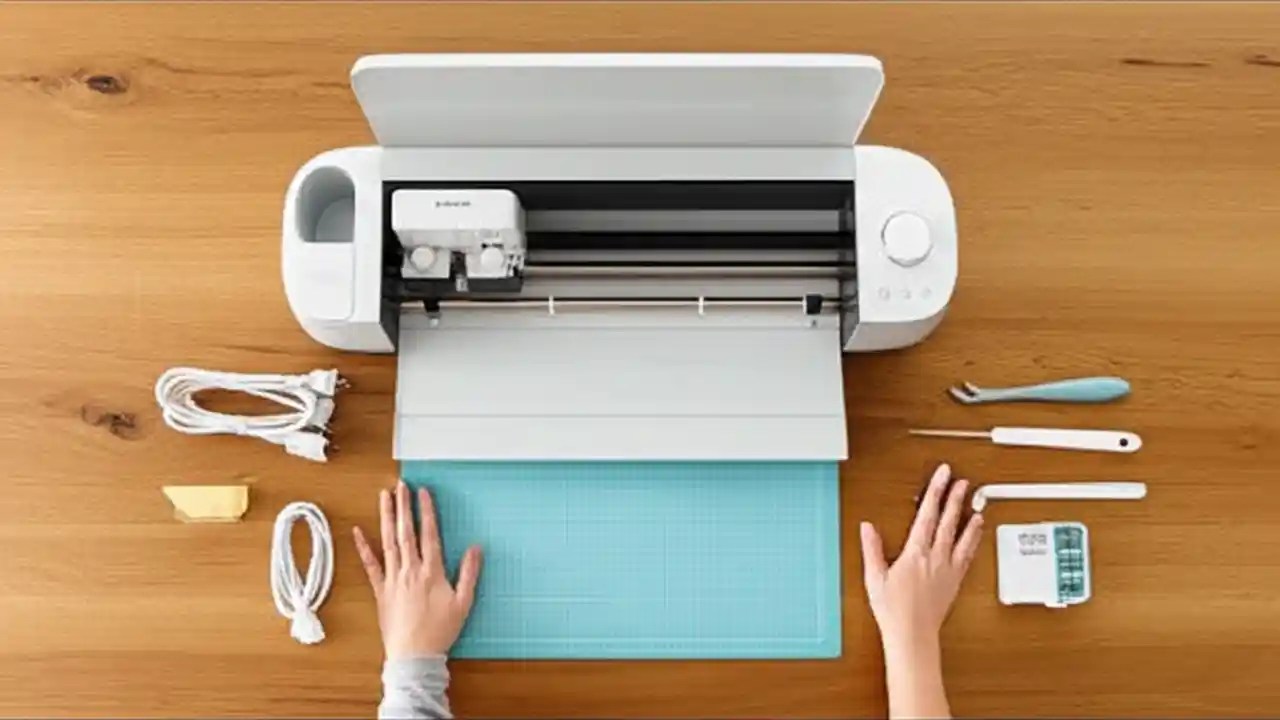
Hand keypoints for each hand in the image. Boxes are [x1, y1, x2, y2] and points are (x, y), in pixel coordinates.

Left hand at [353, 482, 482, 658]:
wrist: (414, 655)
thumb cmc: (440, 631)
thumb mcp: (464, 602)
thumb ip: (470, 573)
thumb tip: (476, 548)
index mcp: (431, 572)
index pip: (429, 534)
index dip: (426, 511)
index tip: (423, 493)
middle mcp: (410, 570)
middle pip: (406, 532)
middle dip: (403, 506)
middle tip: (401, 486)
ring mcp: (393, 579)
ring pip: (388, 542)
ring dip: (386, 518)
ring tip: (384, 497)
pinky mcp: (381, 591)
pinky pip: (371, 566)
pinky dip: (364, 548)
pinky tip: (358, 532)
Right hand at [860, 463, 983, 652]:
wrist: (913, 634)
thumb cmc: (893, 610)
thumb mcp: (874, 577)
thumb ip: (872, 549)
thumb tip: (868, 528)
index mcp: (915, 554)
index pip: (927, 515)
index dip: (935, 492)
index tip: (941, 477)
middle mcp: (935, 558)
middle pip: (948, 521)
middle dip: (954, 498)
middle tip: (961, 482)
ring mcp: (948, 569)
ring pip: (962, 536)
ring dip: (968, 517)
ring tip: (975, 503)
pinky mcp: (955, 580)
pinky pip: (968, 555)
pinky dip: (974, 540)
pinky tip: (977, 531)